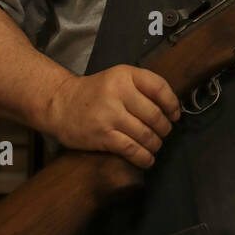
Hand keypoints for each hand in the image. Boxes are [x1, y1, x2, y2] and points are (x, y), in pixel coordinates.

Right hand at [44, 64, 180, 169]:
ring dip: (155, 144)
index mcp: (125, 75)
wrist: (60, 104)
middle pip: (155, 115)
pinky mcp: (102, 135)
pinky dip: (143, 157)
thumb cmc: (94, 93)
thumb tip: (171, 108)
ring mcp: (109, 115)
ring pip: (145, 134)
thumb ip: (141, 87)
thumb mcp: (117, 79)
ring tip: (154, 146)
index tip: (174, 115)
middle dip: (164, 128)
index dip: (172, 104)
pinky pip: (131, 149)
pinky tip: (147, 159)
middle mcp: (118, 93)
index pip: (159, 88)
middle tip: (163, 133)